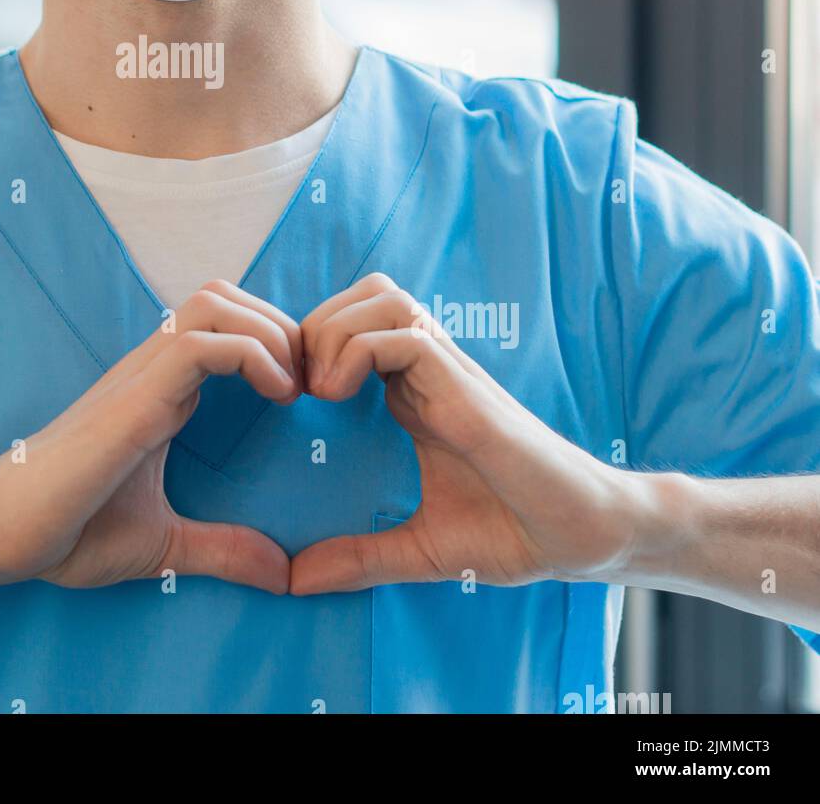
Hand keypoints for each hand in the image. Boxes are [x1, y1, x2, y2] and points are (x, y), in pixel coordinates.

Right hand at [0, 281, 300, 593]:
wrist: (1, 532)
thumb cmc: (68, 530)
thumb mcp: (164, 544)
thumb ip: (223, 550)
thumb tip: (282, 575)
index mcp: (161, 390)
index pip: (225, 324)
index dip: (276, 343)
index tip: (307, 397)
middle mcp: (153, 368)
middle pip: (226, 296)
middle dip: (282, 326)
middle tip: (312, 384)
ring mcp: (143, 374)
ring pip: (216, 302)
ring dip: (270, 331)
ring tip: (294, 387)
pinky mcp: (136, 394)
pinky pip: (204, 342)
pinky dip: (254, 355)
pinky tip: (278, 397)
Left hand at [291, 273, 641, 593]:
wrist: (585, 537)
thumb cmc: (516, 532)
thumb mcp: (421, 548)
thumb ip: (360, 558)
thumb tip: (293, 581)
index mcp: (416, 393)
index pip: (356, 325)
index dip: (314, 344)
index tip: (288, 398)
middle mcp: (432, 370)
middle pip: (366, 293)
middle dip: (317, 324)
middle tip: (296, 385)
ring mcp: (450, 373)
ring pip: (383, 297)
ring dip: (335, 331)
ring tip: (319, 389)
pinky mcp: (466, 388)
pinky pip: (404, 334)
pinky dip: (357, 351)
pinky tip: (338, 397)